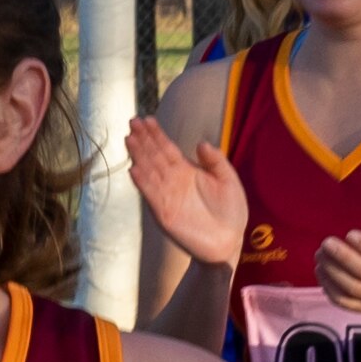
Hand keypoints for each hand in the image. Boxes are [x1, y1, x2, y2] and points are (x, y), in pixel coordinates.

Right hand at [125, 117, 246, 267]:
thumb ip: (216, 161)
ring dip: (139, 156)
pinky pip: (151, 195)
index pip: (167, 148)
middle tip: (132, 122)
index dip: (157, 134)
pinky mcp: (164, 213)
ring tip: (129, 139)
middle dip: (143, 140)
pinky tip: (134, 169)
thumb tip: (201, 143)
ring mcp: (166, 196)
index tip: (147, 119)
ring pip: (149, 172)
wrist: (229, 242)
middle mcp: (173, 181)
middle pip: (155, 156)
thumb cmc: (231, 212)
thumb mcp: (229, 181)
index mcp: (187, 171)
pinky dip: (142, 183)